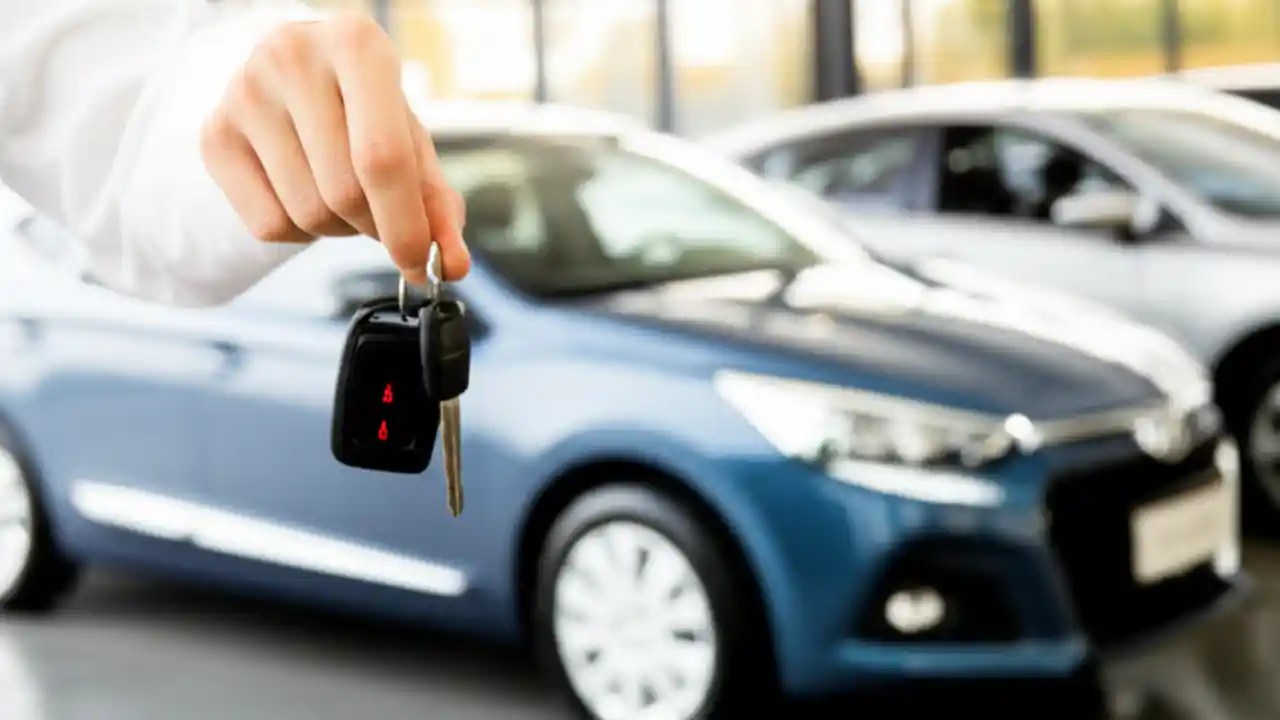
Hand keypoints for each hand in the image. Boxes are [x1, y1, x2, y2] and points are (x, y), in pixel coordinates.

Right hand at [200, 12, 468, 285]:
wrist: (294, 80)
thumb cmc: (365, 111)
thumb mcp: (410, 138)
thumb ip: (437, 201)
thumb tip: (452, 265)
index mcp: (356, 44)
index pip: (383, 158)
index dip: (406, 225)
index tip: (423, 265)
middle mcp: (292, 56)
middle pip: (344, 192)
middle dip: (375, 227)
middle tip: (383, 219)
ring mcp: (244, 93)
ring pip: (307, 214)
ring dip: (338, 230)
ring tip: (341, 193)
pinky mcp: (214, 133)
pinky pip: (268, 225)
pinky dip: (300, 233)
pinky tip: (305, 193)